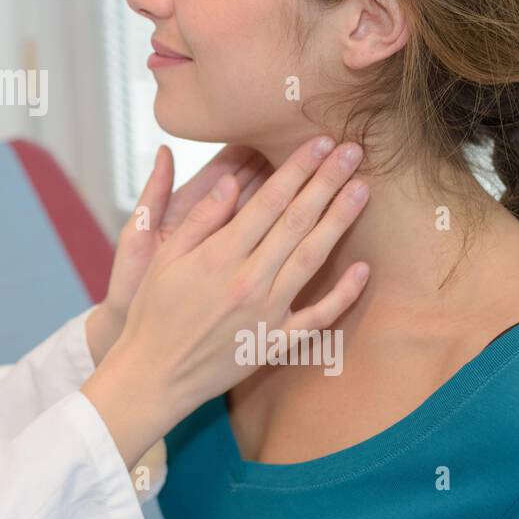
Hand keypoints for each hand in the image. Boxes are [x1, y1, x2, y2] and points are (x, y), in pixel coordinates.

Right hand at [82, 135, 370, 468]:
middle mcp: (249, 280)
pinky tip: (364, 268)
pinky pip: (319, 316)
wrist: (155, 375)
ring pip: (312, 258)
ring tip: (362, 190)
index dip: (296, 169)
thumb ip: (200, 219)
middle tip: (353, 151)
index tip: (318, 142)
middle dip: (327, 182)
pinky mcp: (276, 341)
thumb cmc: (153, 312)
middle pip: (297, 221)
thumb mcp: (163, 259)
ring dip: (340, 221)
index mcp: (219, 256)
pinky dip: (344, 293)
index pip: (268, 202)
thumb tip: (230, 182)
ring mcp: (268, 312)